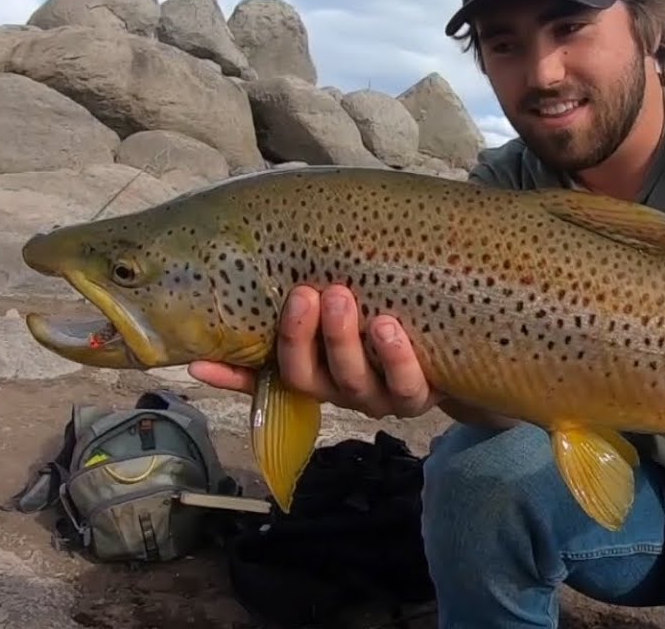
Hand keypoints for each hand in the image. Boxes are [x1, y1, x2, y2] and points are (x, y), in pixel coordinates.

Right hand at [188, 284, 442, 419]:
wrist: (462, 347)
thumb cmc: (391, 311)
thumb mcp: (350, 307)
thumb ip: (310, 292)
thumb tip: (247, 269)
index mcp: (317, 370)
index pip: (264, 377)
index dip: (231, 377)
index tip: (201, 361)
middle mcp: (342, 388)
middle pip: (307, 376)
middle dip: (301, 336)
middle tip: (306, 292)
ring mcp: (380, 395)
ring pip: (353, 382)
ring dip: (343, 341)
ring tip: (343, 297)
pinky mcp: (420, 395)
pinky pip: (406, 386)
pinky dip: (396, 359)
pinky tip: (389, 327)